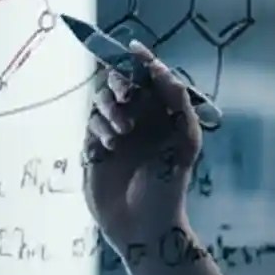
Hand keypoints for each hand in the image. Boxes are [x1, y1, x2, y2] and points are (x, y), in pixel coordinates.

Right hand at [82, 41, 202, 248]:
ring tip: (122, 135)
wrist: (145, 225)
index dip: (141, 60)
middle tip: (128, 97)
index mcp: (162, 114)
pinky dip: (97, 132)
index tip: (133, 49)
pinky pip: (89, 127)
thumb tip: (162, 69)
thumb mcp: (185, 141)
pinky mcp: (95, 149)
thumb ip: (177, 102)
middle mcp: (138, 119)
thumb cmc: (171, 184)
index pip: (149, 77)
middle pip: (119, 82)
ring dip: (110, 111)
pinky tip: (107, 150)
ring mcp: (115, 133)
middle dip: (120, 83)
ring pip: (101, 102)